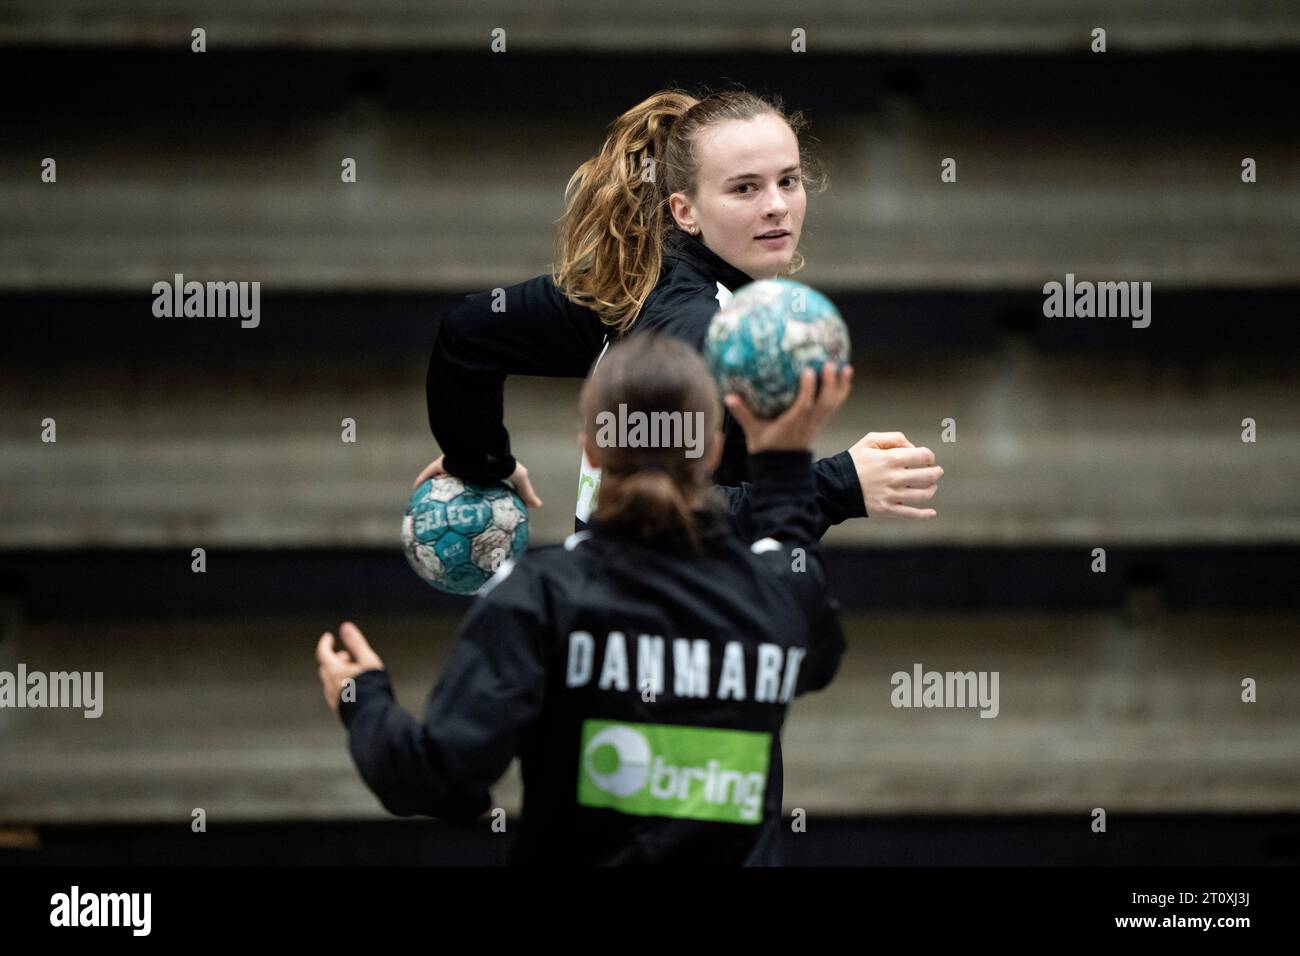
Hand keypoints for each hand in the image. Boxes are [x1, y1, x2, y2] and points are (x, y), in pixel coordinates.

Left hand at [315, 621, 384, 713]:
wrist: (373, 716)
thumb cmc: (373, 686)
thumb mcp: (368, 660)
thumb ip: (356, 643)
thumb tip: (345, 626)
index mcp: (335, 671)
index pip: (323, 653)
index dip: (325, 643)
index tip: (329, 637)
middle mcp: (330, 685)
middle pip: (325, 668)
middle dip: (333, 659)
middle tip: (345, 655)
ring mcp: (334, 699)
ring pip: (329, 682)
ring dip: (336, 673)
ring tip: (351, 671)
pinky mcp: (339, 710)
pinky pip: (334, 694)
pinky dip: (339, 685)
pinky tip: (351, 689)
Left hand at [412, 455, 542, 507]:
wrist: (480, 447)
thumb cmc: (499, 461)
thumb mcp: (518, 476)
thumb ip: (525, 491)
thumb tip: (538, 505)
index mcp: (483, 472)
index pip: (481, 485)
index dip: (480, 495)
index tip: (478, 509)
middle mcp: (466, 469)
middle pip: (459, 483)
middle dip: (456, 493)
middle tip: (451, 509)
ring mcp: (453, 466)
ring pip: (442, 479)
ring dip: (437, 489)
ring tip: (430, 504)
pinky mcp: (442, 464)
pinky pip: (428, 473)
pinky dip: (421, 481)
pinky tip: (415, 491)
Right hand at [725, 363, 852, 453]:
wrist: (781, 468)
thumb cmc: (766, 448)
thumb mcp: (752, 431)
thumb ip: (742, 413)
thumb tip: (728, 396)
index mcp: (792, 424)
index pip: (803, 407)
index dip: (808, 390)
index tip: (808, 371)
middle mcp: (807, 423)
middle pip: (823, 404)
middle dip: (828, 384)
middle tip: (829, 364)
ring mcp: (816, 424)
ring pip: (832, 405)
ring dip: (840, 387)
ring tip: (845, 368)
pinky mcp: (820, 423)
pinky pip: (834, 407)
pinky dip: (841, 393)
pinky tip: (845, 378)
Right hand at [848, 432, 942, 518]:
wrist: (835, 485)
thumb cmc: (853, 461)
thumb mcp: (870, 440)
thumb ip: (894, 438)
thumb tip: (912, 447)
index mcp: (892, 458)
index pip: (924, 456)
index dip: (929, 456)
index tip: (925, 458)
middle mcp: (895, 477)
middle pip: (929, 476)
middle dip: (936, 472)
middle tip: (936, 471)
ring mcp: (892, 495)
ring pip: (924, 495)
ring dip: (932, 489)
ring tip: (931, 487)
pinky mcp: (888, 509)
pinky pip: (912, 514)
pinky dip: (925, 514)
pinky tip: (932, 513)